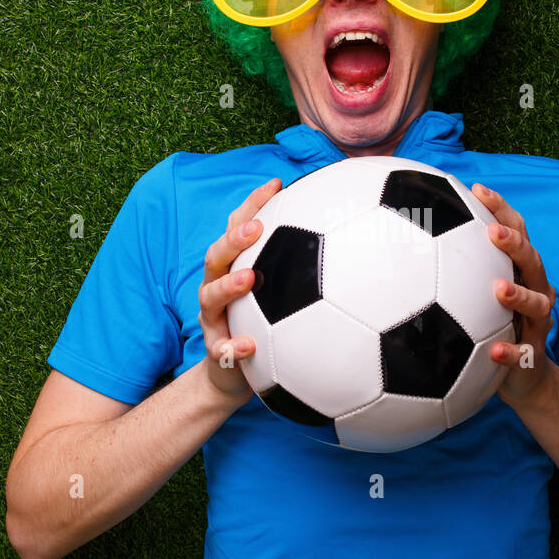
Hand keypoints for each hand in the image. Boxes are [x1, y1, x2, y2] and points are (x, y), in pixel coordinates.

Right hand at [198, 176, 283, 403]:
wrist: (231, 375)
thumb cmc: (263, 327)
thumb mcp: (279, 295)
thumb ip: (301, 266)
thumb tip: (348, 237)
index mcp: (233, 268)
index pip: (238, 228)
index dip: (253, 204)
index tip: (277, 183)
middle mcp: (217, 287)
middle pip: (217, 255)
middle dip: (234, 238)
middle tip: (257, 227)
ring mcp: (213, 318)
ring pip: (210, 296)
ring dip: (228, 286)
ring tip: (249, 278)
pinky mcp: (215, 350)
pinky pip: (220, 350)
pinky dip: (232, 347)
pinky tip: (249, 346)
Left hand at [472, 183, 556, 407]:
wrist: (522, 375)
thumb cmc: (492, 323)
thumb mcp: (476, 291)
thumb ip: (456, 262)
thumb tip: (410, 228)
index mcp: (521, 270)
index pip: (517, 231)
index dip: (501, 209)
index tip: (477, 189)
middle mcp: (535, 290)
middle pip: (532, 260)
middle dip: (514, 244)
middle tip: (492, 233)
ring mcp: (537, 322)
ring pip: (537, 304)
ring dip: (519, 295)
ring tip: (499, 289)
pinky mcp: (532, 355)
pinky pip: (524, 353)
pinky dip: (511, 352)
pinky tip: (494, 351)